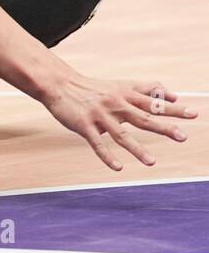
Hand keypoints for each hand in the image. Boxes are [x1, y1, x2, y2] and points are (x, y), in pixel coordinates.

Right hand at [42, 74, 195, 169]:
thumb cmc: (92, 87)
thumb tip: (174, 96)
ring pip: (121, 134)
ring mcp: (99, 115)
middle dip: (163, 127)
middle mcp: (115, 104)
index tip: (193, 114)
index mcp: (125, 94)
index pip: (153, 102)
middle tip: (182, 136)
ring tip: (152, 162)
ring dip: (137, 149)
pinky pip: (97, 144)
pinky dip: (108, 157)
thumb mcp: (120, 86)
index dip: (172, 108)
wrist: (59, 84)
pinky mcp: (84, 125)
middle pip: (142, 117)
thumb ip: (146, 91)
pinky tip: (118, 168)